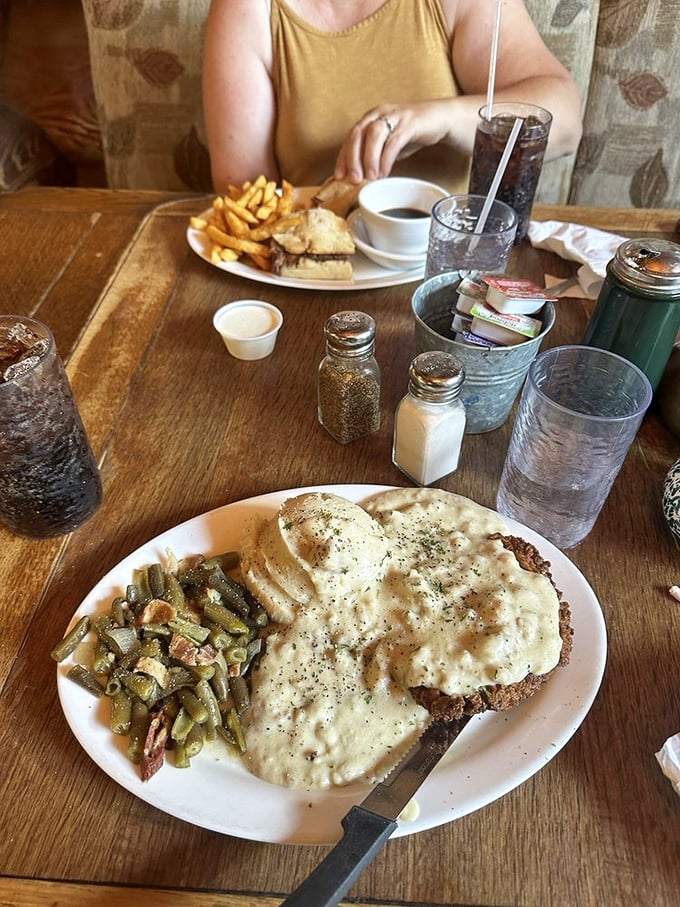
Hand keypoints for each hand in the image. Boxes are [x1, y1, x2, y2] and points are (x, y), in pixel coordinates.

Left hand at [333, 102, 448, 182]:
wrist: (439, 119)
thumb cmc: (411, 133)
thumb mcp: (388, 145)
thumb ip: (374, 156)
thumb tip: (359, 177)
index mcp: (371, 118)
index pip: (351, 137)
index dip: (343, 157)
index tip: (339, 176)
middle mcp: (380, 114)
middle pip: (359, 133)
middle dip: (353, 158)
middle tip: (353, 179)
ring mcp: (395, 116)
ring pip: (374, 134)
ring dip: (369, 158)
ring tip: (369, 178)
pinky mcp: (410, 122)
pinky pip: (394, 140)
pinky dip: (386, 158)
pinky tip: (384, 172)